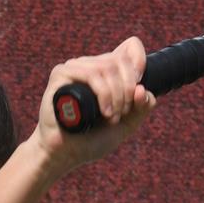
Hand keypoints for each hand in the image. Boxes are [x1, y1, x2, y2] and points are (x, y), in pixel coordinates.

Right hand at [28, 36, 156, 174]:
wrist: (65, 154)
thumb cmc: (92, 140)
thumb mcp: (126, 124)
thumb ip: (141, 109)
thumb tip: (143, 90)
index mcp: (107, 71)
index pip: (130, 47)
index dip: (140, 62)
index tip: (139, 90)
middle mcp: (91, 65)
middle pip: (121, 60)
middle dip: (128, 90)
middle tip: (123, 114)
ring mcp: (75, 68)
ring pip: (107, 67)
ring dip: (116, 95)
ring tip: (111, 117)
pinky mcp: (60, 74)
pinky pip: (91, 74)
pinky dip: (103, 93)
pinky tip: (103, 112)